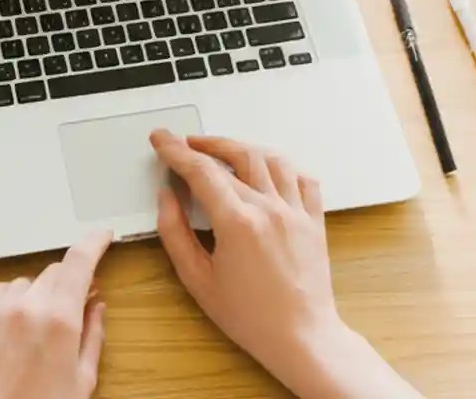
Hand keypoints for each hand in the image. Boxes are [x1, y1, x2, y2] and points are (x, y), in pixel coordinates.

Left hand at [0, 231, 112, 398]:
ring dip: (41, 294)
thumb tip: (96, 307)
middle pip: (56, 271)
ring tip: (45, 328)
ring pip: (28, 282)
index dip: (95, 242)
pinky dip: (16, 301)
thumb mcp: (82, 379)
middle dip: (71, 282)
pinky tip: (21, 326)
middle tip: (81, 302)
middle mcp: (27, 306)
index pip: (80, 260)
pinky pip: (2, 293)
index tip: (103, 236)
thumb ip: (93, 335)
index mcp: (59, 319)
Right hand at [152, 130, 420, 398]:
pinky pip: (303, 179)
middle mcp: (269, 209)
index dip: (176, 150)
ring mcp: (295, 212)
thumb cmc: (249, 315)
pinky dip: (282, 165)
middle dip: (203, 146)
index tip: (162, 138)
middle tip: (183, 144)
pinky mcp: (313, 221)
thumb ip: (174, 233)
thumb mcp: (197, 279)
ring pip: (269, 159)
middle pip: (233, 158)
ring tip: (221, 149)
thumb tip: (167, 196)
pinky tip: (267, 168)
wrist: (301, 337)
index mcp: (237, 222)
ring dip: (241, 147)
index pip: (201, 171)